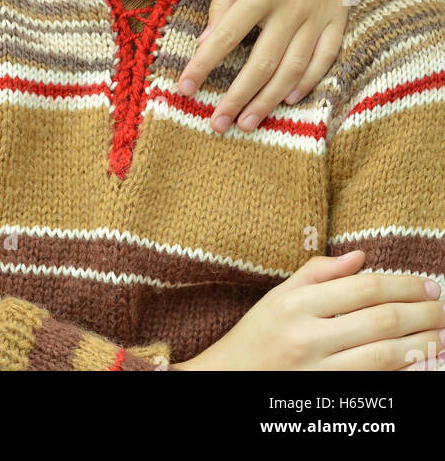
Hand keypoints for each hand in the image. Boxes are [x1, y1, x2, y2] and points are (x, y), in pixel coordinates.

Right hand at [175, 251, 444, 370]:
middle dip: (421, 313)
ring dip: (420, 344)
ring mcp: (318, 371)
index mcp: (296, 304)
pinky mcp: (327, 395)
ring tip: (440, 334)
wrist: (229, 380)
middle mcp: (307, 336)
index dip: (402, 284)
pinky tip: (418, 360)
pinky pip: (374, 382)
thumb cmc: (256, 335)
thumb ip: (318, 272)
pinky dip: (402, 370)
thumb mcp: (278, 296)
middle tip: (442, 307)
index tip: (427, 284)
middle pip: (380, 320)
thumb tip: (361, 256)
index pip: (363, 288)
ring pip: (384, 355)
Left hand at [178, 0, 351, 131]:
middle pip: (261, 64)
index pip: (225, 37)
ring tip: (248, 121)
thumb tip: (208, 39)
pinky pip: (326, 56)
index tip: (184, 88)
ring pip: (294, 69)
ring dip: (269, 99)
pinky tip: (289, 98)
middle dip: (236, 98)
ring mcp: (319, 13)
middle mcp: (292, 7)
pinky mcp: (339, 15)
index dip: (203, 65)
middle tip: (216, 125)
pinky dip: (309, 80)